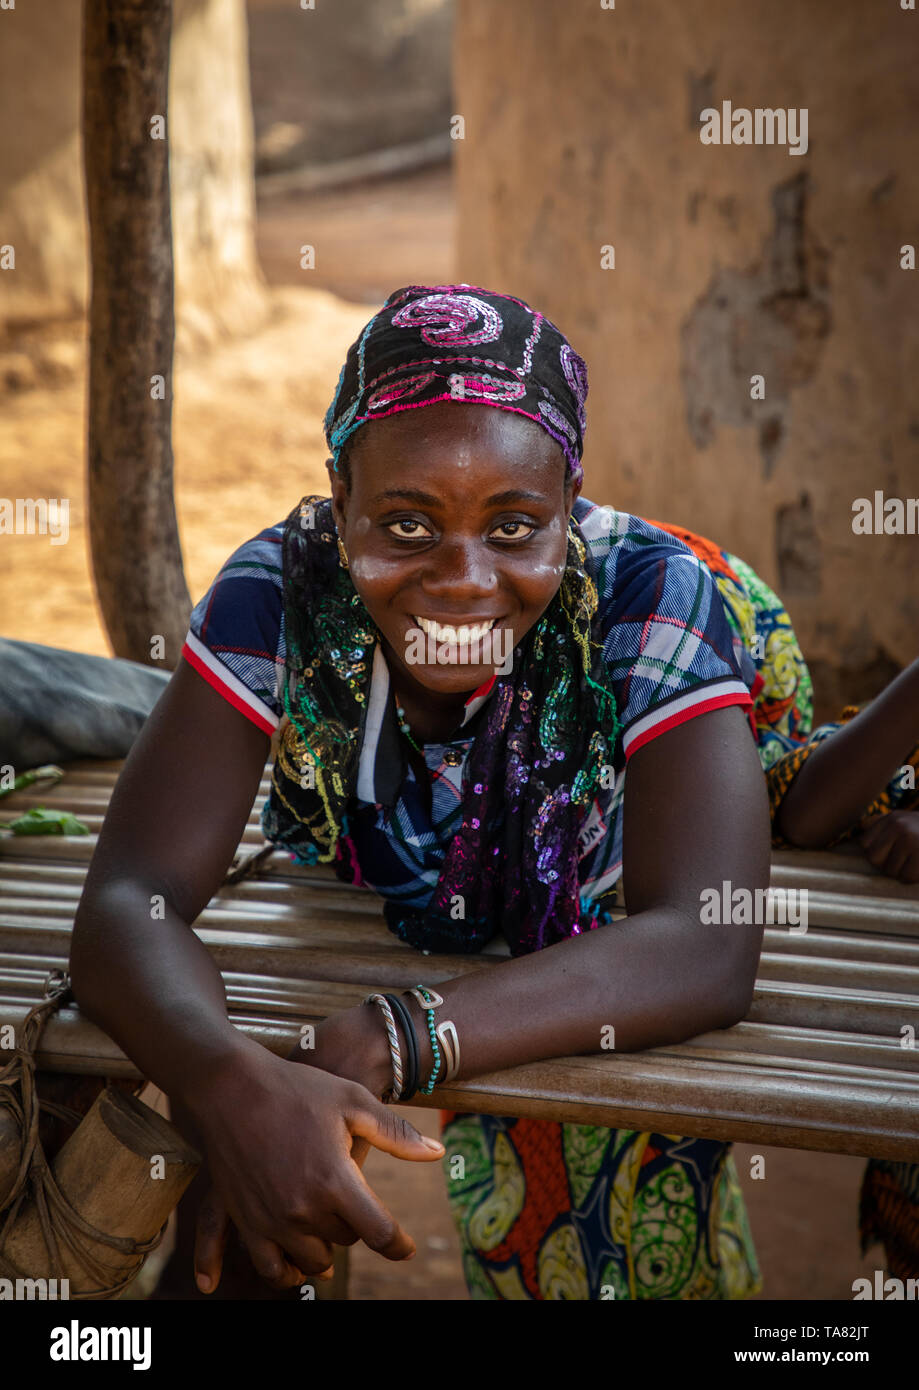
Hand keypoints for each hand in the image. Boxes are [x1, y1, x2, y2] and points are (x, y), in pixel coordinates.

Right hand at [186, 1036, 442, 1294]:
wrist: (231, 1088)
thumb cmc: (298, 1089)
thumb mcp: (352, 1101)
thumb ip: (395, 1134)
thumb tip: (437, 1153)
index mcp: (335, 1180)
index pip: (379, 1232)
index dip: (399, 1245)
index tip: (407, 1248)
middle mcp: (303, 1209)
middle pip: (345, 1242)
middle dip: (355, 1228)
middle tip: (355, 1206)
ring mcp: (271, 1220)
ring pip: (312, 1260)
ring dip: (325, 1250)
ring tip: (330, 1234)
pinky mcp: (246, 1221)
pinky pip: (271, 1267)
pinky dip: (287, 1271)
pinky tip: (296, 1264)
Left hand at [858, 810, 918, 882]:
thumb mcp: (903, 818)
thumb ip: (881, 822)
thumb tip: (862, 826)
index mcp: (892, 819)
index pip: (864, 843)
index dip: (876, 853)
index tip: (888, 853)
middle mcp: (898, 827)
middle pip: (874, 859)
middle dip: (885, 865)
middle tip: (900, 862)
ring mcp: (910, 840)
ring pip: (890, 870)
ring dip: (900, 872)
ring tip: (912, 863)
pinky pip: (906, 876)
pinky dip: (911, 878)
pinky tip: (917, 870)